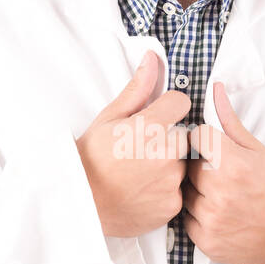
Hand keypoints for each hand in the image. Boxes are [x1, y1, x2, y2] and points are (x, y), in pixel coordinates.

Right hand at [75, 50, 190, 237]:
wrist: (79, 202)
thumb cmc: (90, 158)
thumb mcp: (109, 118)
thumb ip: (138, 89)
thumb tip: (153, 58)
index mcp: (151, 126)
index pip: (181, 102)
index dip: (167, 109)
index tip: (153, 120)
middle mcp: (166, 153)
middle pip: (185, 135)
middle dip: (169, 139)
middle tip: (142, 151)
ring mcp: (171, 181)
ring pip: (184, 163)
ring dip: (170, 165)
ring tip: (141, 173)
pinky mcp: (172, 205)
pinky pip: (179, 190)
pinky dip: (166, 190)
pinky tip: (143, 190)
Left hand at [182, 82, 264, 263]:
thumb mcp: (258, 150)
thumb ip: (230, 122)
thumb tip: (215, 91)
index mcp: (233, 164)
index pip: (196, 137)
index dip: (203, 140)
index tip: (213, 148)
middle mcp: (220, 191)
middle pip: (186, 165)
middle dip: (198, 166)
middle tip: (218, 174)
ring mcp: (212, 219)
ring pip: (184, 193)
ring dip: (196, 192)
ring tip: (219, 194)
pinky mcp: (206, 240)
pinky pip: (186, 220)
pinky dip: (197, 216)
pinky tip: (217, 213)